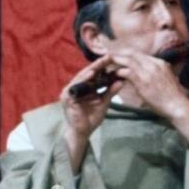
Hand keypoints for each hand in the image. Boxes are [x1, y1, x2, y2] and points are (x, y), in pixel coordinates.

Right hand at [61, 55, 126, 171]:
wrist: (82, 132)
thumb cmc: (91, 118)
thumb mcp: (104, 102)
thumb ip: (110, 91)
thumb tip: (121, 81)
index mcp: (84, 87)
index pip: (94, 74)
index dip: (103, 66)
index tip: (114, 59)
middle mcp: (76, 87)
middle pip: (88, 73)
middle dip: (98, 65)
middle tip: (109, 56)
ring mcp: (69, 91)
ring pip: (81, 77)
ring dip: (91, 70)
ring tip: (101, 63)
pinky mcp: (66, 97)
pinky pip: (75, 86)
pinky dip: (83, 80)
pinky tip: (91, 74)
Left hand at [112, 48, 188, 154]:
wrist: (177, 106)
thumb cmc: (171, 97)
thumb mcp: (164, 80)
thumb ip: (153, 74)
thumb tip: (142, 74)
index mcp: (160, 62)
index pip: (139, 53)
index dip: (127, 53)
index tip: (118, 54)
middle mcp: (154, 63)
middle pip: (132, 53)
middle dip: (119, 53)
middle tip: (107, 55)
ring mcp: (149, 71)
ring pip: (128, 60)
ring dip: (116, 60)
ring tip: (106, 63)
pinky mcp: (143, 80)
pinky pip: (127, 72)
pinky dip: (118, 72)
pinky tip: (112, 74)